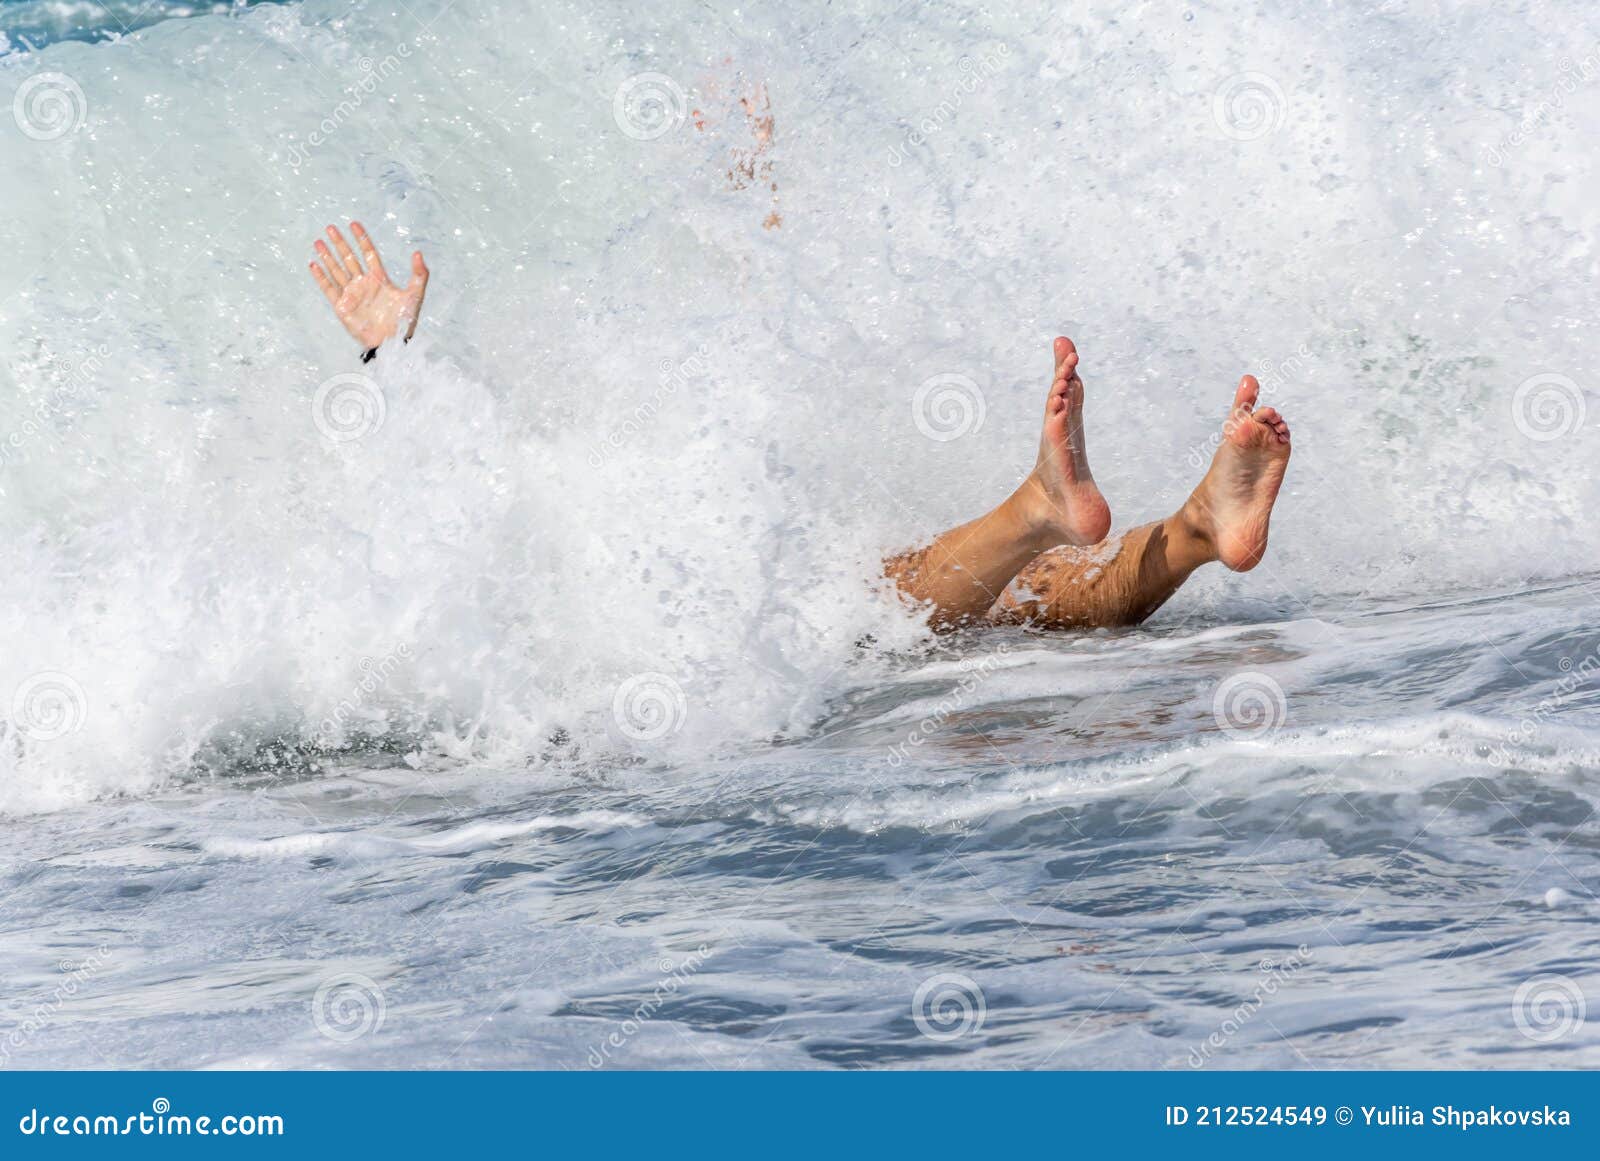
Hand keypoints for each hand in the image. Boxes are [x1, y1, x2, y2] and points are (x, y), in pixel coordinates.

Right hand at [309, 222, 428, 349]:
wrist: (391, 342)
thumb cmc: (405, 321)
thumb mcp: (415, 295)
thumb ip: (419, 274)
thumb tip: (418, 253)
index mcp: (379, 279)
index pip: (369, 253)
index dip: (362, 238)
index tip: (353, 224)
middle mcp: (364, 284)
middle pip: (349, 258)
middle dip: (340, 243)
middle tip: (330, 228)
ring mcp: (351, 294)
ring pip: (337, 270)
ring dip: (327, 256)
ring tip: (318, 242)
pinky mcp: (342, 306)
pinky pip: (329, 288)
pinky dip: (321, 277)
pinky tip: (313, 264)